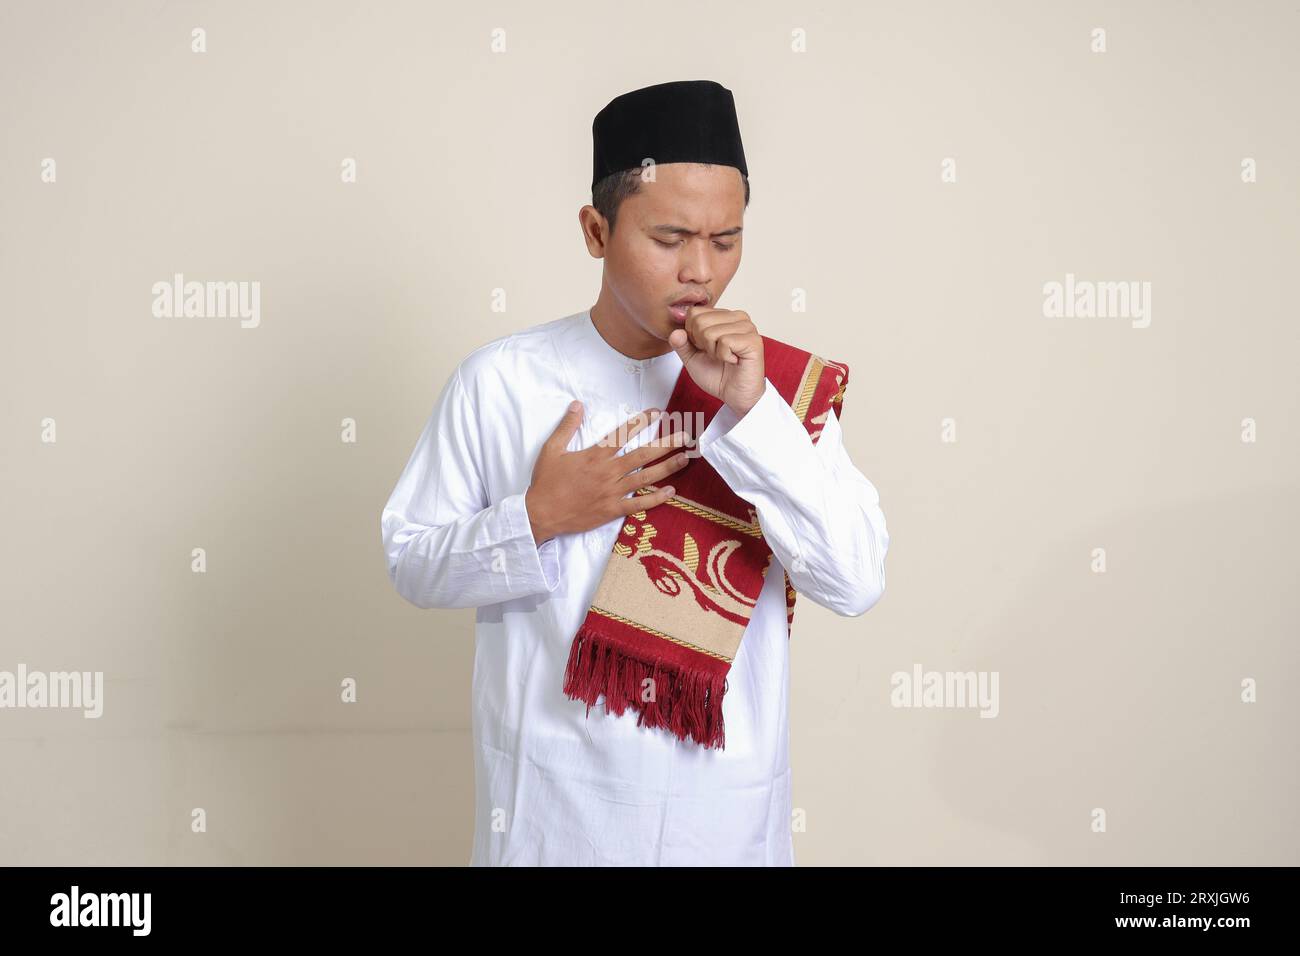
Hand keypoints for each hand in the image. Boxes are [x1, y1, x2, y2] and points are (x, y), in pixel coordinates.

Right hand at [524, 402, 693, 543]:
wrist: (541, 514)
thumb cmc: (546, 482)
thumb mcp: (551, 449)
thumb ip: (567, 426)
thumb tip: (578, 404)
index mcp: (595, 455)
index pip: (623, 433)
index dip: (642, 421)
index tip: (658, 412)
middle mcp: (608, 471)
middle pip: (643, 455)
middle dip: (666, 444)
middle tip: (685, 436)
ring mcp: (612, 492)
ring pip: (646, 478)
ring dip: (668, 467)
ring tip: (685, 459)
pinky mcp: (612, 510)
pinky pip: (639, 505)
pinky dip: (656, 499)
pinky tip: (671, 492)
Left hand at [668, 305, 764, 415]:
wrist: (736, 396)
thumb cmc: (718, 376)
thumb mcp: (692, 358)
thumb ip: (681, 344)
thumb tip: (675, 332)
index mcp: (724, 316)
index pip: (694, 313)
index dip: (692, 335)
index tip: (705, 348)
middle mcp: (738, 317)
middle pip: (700, 321)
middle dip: (702, 344)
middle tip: (717, 355)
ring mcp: (747, 327)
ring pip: (710, 332)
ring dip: (713, 352)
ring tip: (726, 358)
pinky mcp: (753, 340)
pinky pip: (725, 342)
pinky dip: (724, 356)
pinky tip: (734, 361)